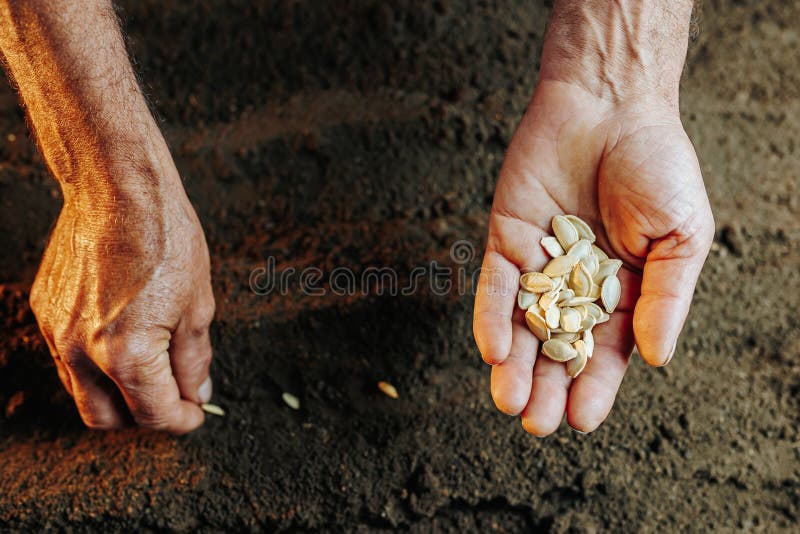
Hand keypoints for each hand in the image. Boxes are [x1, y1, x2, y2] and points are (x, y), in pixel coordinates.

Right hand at [30, 163, 214, 433]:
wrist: (117, 187)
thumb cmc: (165, 238)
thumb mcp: (199, 304)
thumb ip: (195, 360)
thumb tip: (197, 392)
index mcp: (126, 354)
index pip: (154, 414)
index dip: (182, 419)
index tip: (196, 412)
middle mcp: (81, 352)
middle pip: (107, 419)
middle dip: (143, 416)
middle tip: (174, 395)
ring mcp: (56, 333)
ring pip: (82, 392)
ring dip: (116, 393)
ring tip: (153, 365)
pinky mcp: (45, 311)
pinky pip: (67, 358)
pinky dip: (95, 364)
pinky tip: (123, 337)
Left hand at [473, 80, 713, 434]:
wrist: (612, 104)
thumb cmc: (658, 167)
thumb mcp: (681, 238)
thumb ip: (667, 298)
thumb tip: (657, 360)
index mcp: (622, 293)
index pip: (605, 353)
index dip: (594, 388)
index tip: (582, 421)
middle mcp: (574, 287)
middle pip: (557, 349)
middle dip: (547, 388)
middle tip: (536, 425)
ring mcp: (537, 266)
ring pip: (521, 326)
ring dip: (514, 365)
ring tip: (510, 403)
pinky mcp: (505, 240)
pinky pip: (495, 285)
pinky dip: (493, 316)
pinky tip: (494, 350)